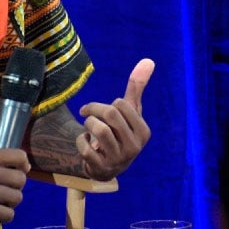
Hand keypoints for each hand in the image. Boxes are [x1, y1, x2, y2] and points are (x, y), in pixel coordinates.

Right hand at [0, 147, 29, 228]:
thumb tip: (25, 167)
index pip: (20, 157)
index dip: (23, 167)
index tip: (17, 173)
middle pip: (21, 180)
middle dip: (14, 188)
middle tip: (2, 193)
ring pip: (17, 198)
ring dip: (9, 204)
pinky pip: (9, 214)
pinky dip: (3, 217)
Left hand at [77, 58, 153, 180]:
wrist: (109, 167)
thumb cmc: (121, 132)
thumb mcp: (130, 112)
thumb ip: (137, 87)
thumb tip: (148, 60)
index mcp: (143, 131)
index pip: (121, 104)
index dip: (107, 103)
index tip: (100, 109)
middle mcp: (134, 146)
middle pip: (110, 114)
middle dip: (93, 109)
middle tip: (86, 112)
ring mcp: (118, 159)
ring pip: (98, 130)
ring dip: (87, 124)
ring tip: (87, 127)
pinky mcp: (102, 168)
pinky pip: (85, 148)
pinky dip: (80, 141)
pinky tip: (84, 142)